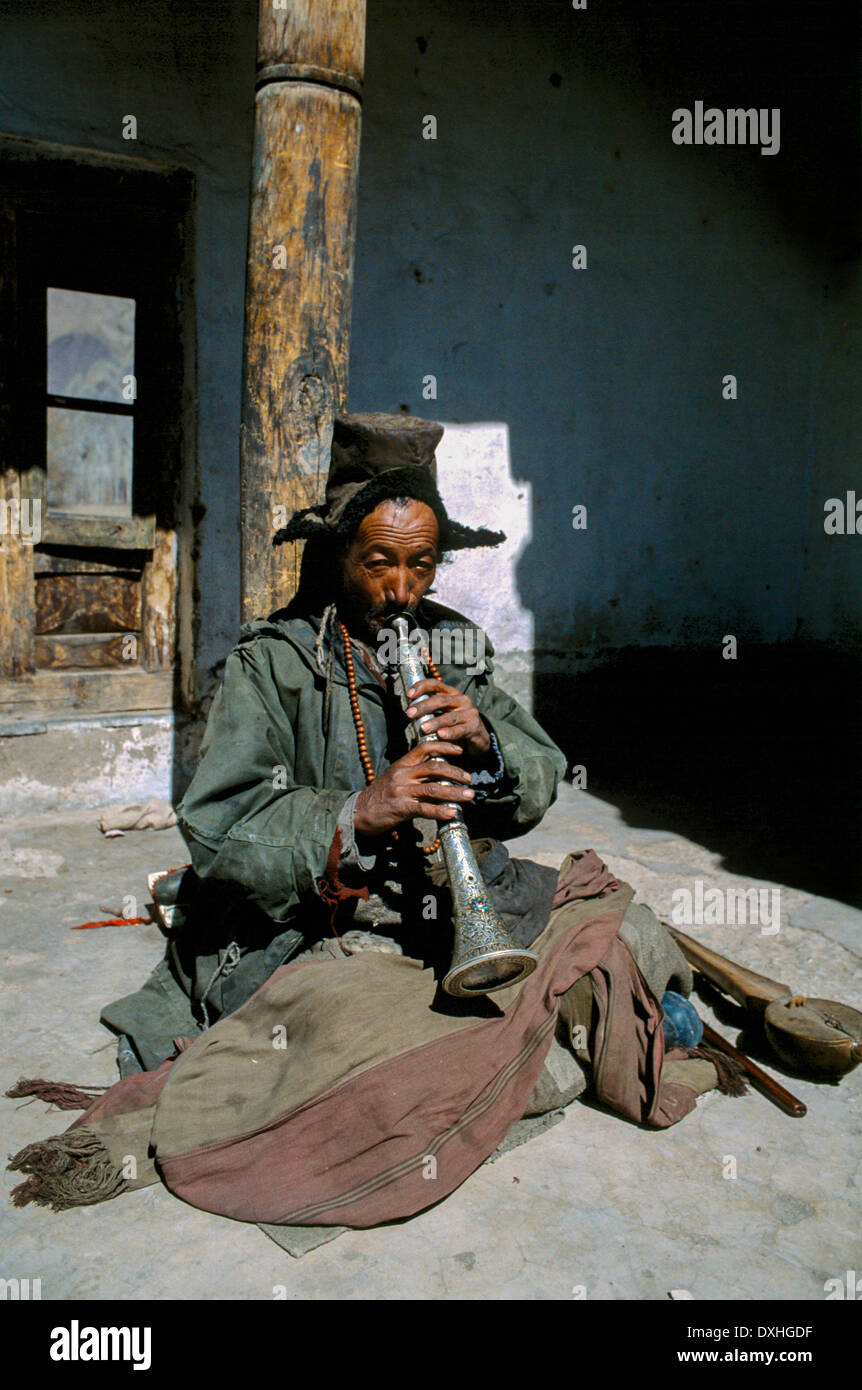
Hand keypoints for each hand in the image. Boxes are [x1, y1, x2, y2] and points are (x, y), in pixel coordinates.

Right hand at [353, 741, 474, 837]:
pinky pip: (425, 808)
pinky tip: (452, 813)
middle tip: (469, 779)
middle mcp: (403, 774)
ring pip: (434, 788)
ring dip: (454, 792)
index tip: (459, 750)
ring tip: (469, 796)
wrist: (358, 812)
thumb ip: (413, 775)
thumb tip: (437, 777)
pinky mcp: (401, 808)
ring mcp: (402, 791)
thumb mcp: (394, 778)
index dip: (444, 746)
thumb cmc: (379, 796)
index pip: (425, 748)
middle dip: (455, 772)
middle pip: (434, 767)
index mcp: (402, 764)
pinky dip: (441, 811)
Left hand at [405, 678, 490, 758]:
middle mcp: (461, 699)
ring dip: (435, 722)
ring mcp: (469, 712)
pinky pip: (460, 730)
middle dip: (423, 706)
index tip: (409, 695)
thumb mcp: (445, 712)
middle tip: (410, 714)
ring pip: (449, 717)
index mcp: (452, 693)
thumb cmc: (456, 723)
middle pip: (440, 700)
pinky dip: (449, 733)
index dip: (421, 687)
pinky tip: (440, 735)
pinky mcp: (474, 726)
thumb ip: (431, 709)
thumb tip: (409, 710)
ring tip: (423, 728)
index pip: (435, 684)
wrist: (479, 736)